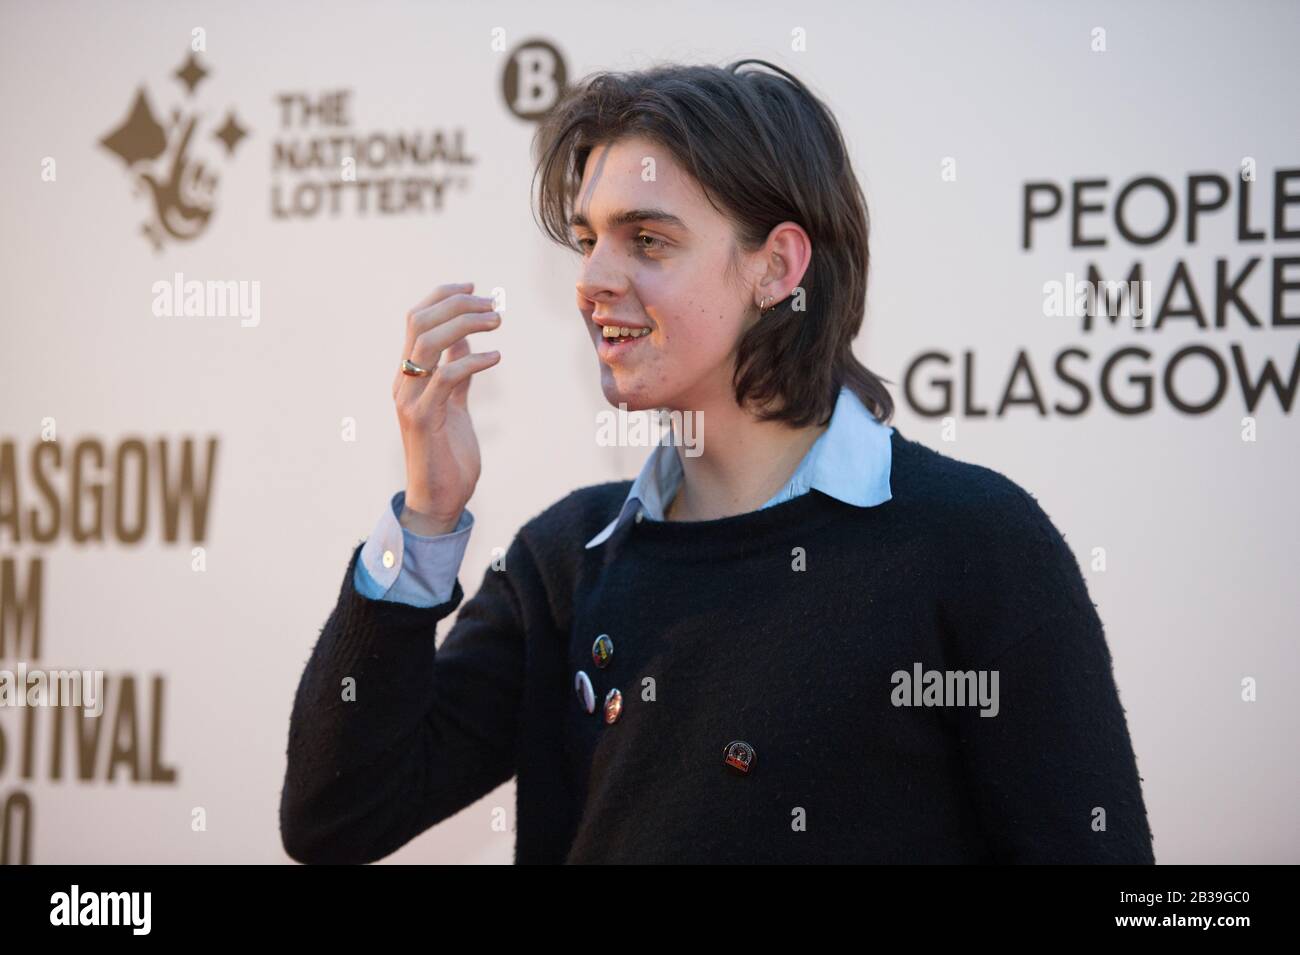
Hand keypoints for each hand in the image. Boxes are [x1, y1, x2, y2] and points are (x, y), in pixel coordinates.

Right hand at [391, 282, 501, 536]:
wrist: (439, 500)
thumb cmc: (448, 453)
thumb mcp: (453, 404)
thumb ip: (454, 372)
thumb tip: (463, 339)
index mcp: (409, 375)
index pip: (415, 320)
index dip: (441, 296)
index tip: (473, 287)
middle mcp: (403, 382)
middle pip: (419, 322)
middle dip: (456, 304)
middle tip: (492, 305)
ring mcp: (410, 400)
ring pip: (427, 343)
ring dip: (465, 324)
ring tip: (497, 322)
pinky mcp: (423, 420)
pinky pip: (446, 378)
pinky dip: (473, 362)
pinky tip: (496, 358)